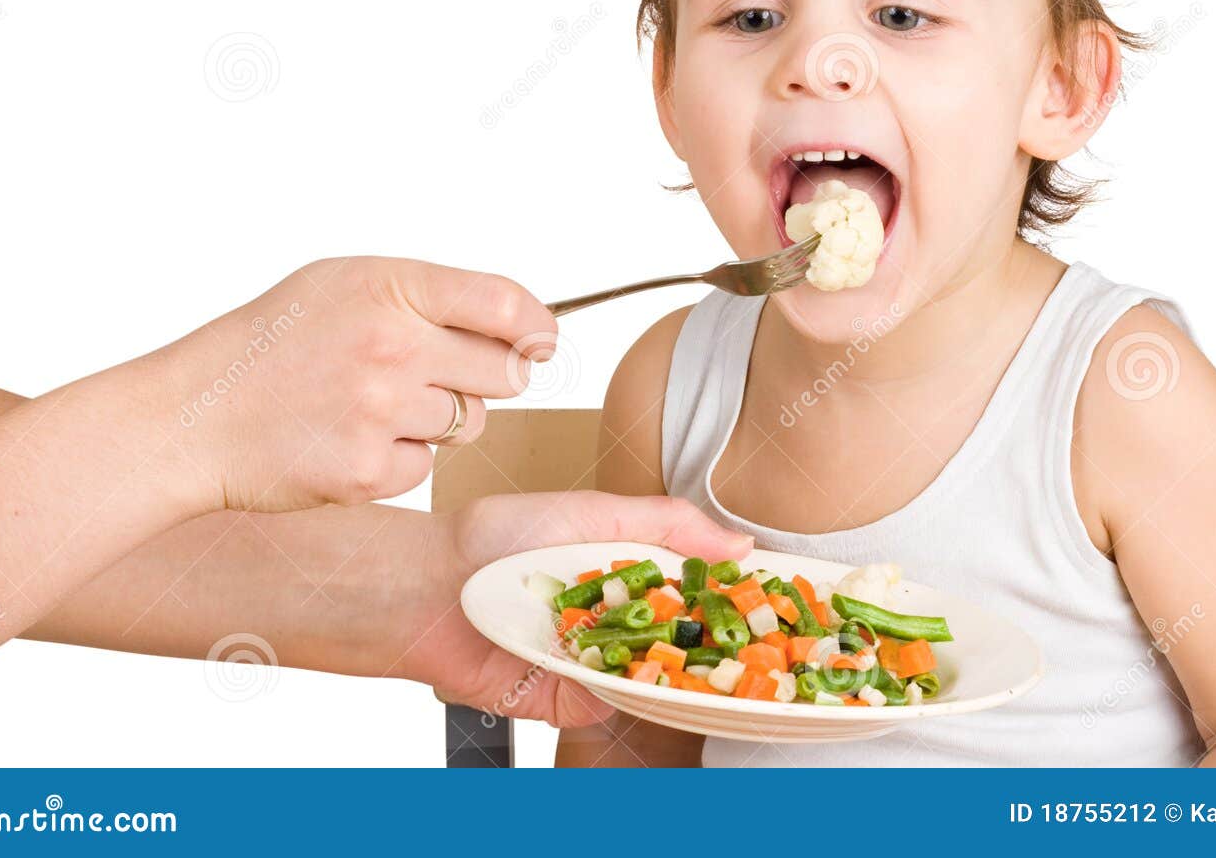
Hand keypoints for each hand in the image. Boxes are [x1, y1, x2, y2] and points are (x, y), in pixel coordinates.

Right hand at [161, 257, 556, 512]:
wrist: (193, 417)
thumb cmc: (271, 344)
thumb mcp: (342, 284)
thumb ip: (426, 295)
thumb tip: (519, 318)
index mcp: (389, 287)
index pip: (507, 304)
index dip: (538, 327)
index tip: (543, 341)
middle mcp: (392, 345)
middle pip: (508, 372)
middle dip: (489, 377)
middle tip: (442, 376)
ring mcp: (380, 411)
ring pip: (470, 423)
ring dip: (439, 419)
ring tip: (373, 404)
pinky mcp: (369, 471)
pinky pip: (426, 467)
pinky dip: (399, 460)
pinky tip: (348, 439)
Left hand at [396, 492, 752, 726]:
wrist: (429, 587)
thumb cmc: (501, 537)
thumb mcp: (593, 512)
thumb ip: (666, 522)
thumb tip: (739, 542)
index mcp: (631, 575)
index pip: (699, 592)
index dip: (740, 597)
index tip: (786, 596)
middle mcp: (621, 624)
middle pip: (691, 642)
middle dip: (732, 643)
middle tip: (780, 640)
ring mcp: (600, 666)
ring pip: (663, 679)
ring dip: (694, 671)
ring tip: (740, 661)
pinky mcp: (574, 703)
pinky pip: (621, 704)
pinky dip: (641, 692)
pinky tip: (666, 673)